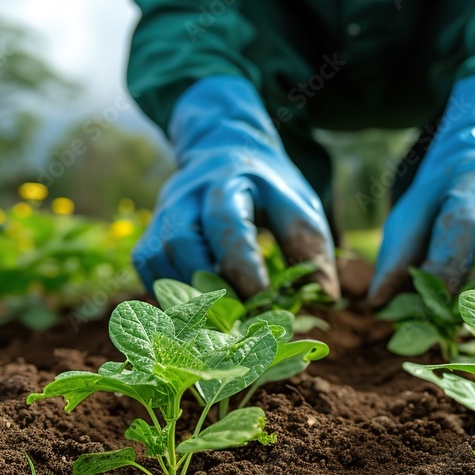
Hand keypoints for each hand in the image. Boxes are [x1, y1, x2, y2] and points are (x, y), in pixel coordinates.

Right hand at [132, 76, 338, 298]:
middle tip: (238, 320)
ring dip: (187, 295)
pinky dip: (169, 294)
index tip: (263, 297)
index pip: (225, 223)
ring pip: (157, 258)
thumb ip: (311, 247)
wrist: (223, 151)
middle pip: (181, 242)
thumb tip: (326, 297)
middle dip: (208, 287)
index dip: (241, 264)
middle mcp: (186, 195)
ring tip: (220, 323)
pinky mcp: (150, 233)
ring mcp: (162, 214)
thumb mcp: (298, 204)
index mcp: (228, 183)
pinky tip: (198, 311)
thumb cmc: (268, 188)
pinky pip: (148, 268)